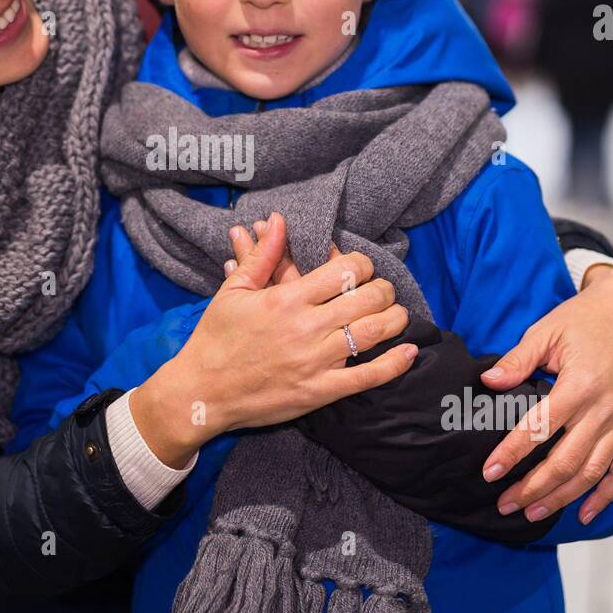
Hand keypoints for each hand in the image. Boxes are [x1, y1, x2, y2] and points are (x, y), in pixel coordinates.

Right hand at [131, 212, 417, 466]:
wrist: (202, 391)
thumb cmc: (216, 338)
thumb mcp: (234, 290)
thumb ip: (262, 255)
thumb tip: (279, 220)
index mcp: (287, 299)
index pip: (345, 271)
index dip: (363, 264)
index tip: (362, 267)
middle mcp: (307, 328)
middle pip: (367, 299)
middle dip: (384, 290)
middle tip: (384, 290)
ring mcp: (316, 362)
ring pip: (373, 334)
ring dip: (395, 320)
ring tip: (398, 314)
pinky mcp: (320, 392)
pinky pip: (367, 378)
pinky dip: (394, 365)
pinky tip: (409, 352)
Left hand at [478, 264, 612, 524]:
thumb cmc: (584, 320)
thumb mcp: (545, 332)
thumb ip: (517, 360)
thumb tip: (489, 382)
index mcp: (581, 384)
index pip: (540, 429)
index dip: (513, 453)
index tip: (490, 473)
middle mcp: (607, 409)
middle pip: (567, 461)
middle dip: (534, 488)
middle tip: (506, 504)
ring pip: (593, 472)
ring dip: (563, 498)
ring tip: (533, 513)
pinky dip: (607, 496)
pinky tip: (584, 512)